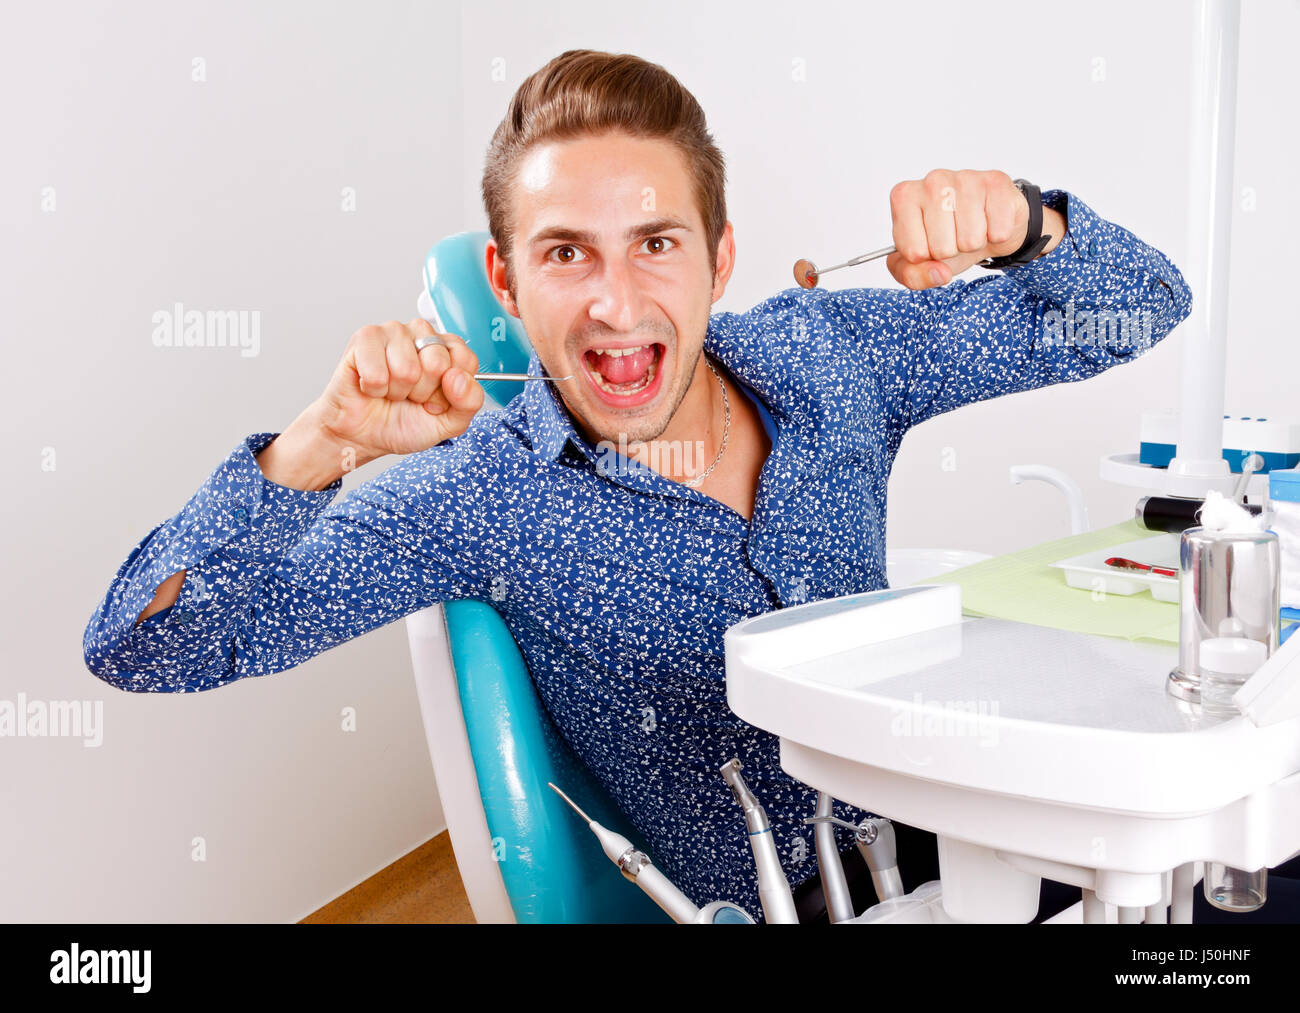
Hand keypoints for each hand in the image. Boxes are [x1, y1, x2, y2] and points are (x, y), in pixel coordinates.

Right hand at [314, 318, 482, 463]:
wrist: (364, 435)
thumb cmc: (403, 423)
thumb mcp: (449, 423)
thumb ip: (469, 403)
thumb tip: (459, 378)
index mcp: (448, 349)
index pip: (465, 360)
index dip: (451, 391)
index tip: (436, 399)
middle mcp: (423, 334)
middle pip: (437, 363)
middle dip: (422, 392)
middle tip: (410, 396)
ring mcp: (394, 331)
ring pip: (407, 369)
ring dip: (396, 391)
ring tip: (390, 391)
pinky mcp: (365, 337)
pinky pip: (378, 372)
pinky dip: (374, 389)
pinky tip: (372, 386)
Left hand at [885, 169, 1062, 289]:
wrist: (984, 222)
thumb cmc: (947, 238)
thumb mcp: (919, 263)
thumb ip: (912, 276)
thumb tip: (939, 273)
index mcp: (904, 197)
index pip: (914, 253)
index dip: (926, 258)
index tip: (929, 243)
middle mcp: (932, 181)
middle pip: (942, 249)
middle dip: (951, 252)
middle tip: (954, 236)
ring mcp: (965, 177)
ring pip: (971, 240)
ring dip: (974, 244)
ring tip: (971, 228)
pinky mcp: (996, 182)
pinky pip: (998, 232)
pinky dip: (997, 235)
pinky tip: (990, 221)